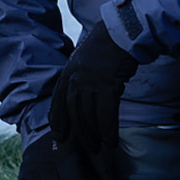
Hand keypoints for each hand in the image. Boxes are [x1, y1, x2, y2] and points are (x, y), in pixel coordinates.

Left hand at [49, 20, 137, 157]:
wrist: (122, 31)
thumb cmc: (107, 47)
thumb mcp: (85, 61)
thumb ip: (80, 78)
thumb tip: (82, 98)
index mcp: (68, 72)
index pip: (58, 101)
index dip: (58, 121)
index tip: (58, 136)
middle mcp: (76, 78)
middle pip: (73, 112)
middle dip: (78, 132)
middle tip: (86, 147)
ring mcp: (91, 82)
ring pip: (89, 116)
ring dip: (94, 135)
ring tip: (100, 148)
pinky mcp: (108, 85)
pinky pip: (107, 113)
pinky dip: (109, 129)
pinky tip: (112, 141)